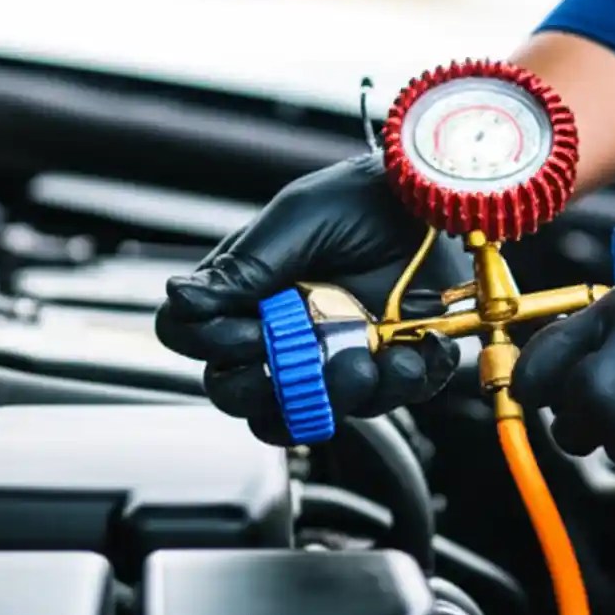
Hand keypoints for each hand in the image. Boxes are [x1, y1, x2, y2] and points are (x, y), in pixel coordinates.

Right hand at [156, 153, 467, 443]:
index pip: (193, 338)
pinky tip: (418, 347)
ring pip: (306, 413)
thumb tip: (179, 298)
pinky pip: (384, 402)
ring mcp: (330, 356)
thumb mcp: (299, 220)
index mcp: (246, 293)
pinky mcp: (384, 370)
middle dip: (274, 388)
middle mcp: (279, 333)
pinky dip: (403, 382)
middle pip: (239, 394)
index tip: (253, 332)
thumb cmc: (362, 200)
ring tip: (374, 357)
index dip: (213, 346)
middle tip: (313, 351)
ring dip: (340, 394)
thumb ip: (244, 267)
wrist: (435, 202)